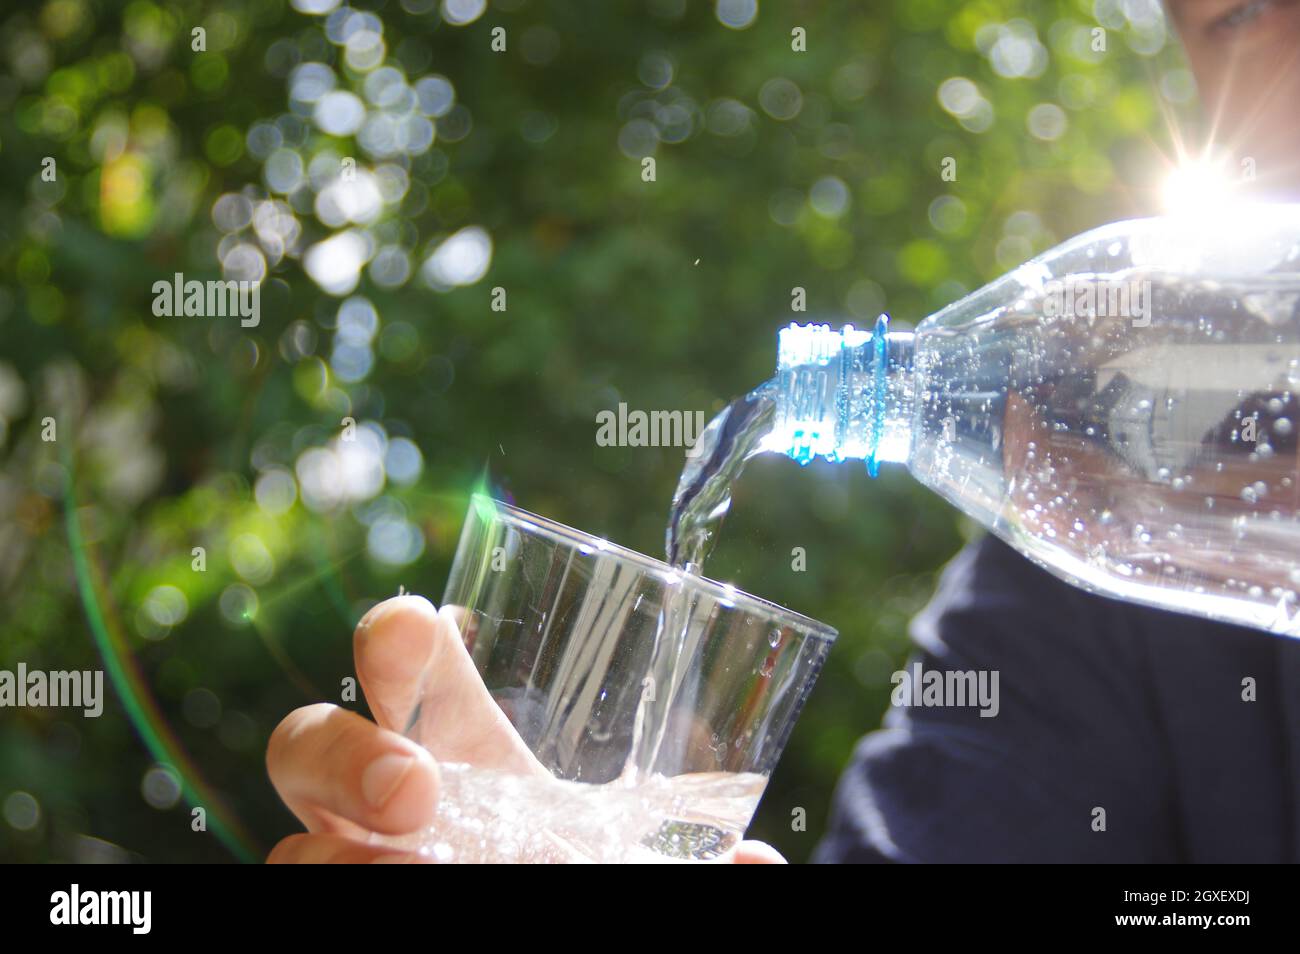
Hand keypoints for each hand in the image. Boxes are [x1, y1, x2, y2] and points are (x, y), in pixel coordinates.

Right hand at [266, 594, 784, 862]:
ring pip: (293, 852)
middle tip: (417, 790)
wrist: (542, 908)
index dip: (395, 633)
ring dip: (338, 860)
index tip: (421, 624)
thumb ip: (686, 844)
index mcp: (455, 737)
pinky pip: (310, 896)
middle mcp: (386, 797)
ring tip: (417, 873)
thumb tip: (759, 865)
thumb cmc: (581, 857)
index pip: (403, 658)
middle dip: (344, 753)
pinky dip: (350, 890)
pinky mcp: (348, 901)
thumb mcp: (633, 844)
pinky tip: (411, 897)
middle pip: (307, 744)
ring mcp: (357, 858)